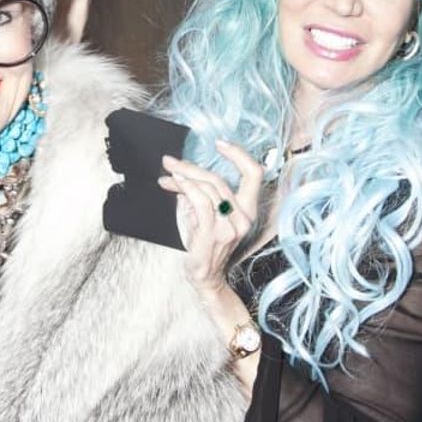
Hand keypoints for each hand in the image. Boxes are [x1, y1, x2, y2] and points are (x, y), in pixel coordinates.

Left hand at [159, 139, 263, 295]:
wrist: (205, 278)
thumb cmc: (205, 246)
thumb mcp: (204, 216)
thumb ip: (198, 194)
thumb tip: (180, 174)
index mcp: (247, 210)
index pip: (254, 174)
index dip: (239, 154)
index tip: (220, 143)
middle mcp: (243, 217)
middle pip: (218, 179)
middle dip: (191, 167)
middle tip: (170, 162)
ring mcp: (229, 226)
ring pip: (207, 188)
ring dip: (183, 177)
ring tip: (167, 174)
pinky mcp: (213, 233)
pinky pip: (199, 202)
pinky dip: (185, 188)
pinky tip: (173, 183)